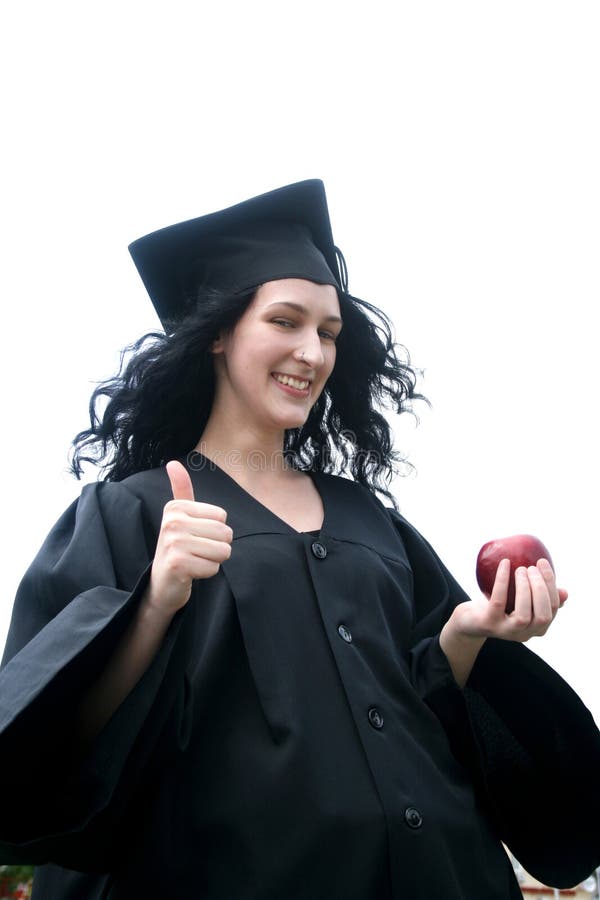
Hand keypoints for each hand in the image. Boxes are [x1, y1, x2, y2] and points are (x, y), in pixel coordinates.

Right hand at [145, 460, 232, 614]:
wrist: (162, 584)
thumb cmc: (177, 548)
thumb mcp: (179, 516)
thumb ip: (181, 490)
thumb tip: (173, 462)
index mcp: (175, 508)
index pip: (222, 517)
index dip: (215, 531)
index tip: (194, 537)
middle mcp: (172, 522)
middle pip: (225, 533)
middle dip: (217, 547)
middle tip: (196, 552)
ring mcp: (173, 542)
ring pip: (222, 551)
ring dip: (212, 561)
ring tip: (194, 561)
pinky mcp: (177, 564)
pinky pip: (213, 568)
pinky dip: (206, 573)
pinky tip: (190, 573)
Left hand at [450, 558, 566, 642]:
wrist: (469, 622)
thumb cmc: (498, 608)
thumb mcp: (521, 603)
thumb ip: (541, 599)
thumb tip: (565, 592)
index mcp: (537, 628)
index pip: (553, 608)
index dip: (551, 585)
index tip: (542, 563)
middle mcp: (525, 634)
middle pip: (543, 615)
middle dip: (541, 588)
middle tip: (531, 567)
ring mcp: (506, 632)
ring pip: (524, 614)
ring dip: (525, 588)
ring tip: (520, 569)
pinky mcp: (489, 624)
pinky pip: (499, 601)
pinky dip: (503, 580)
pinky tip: (505, 564)